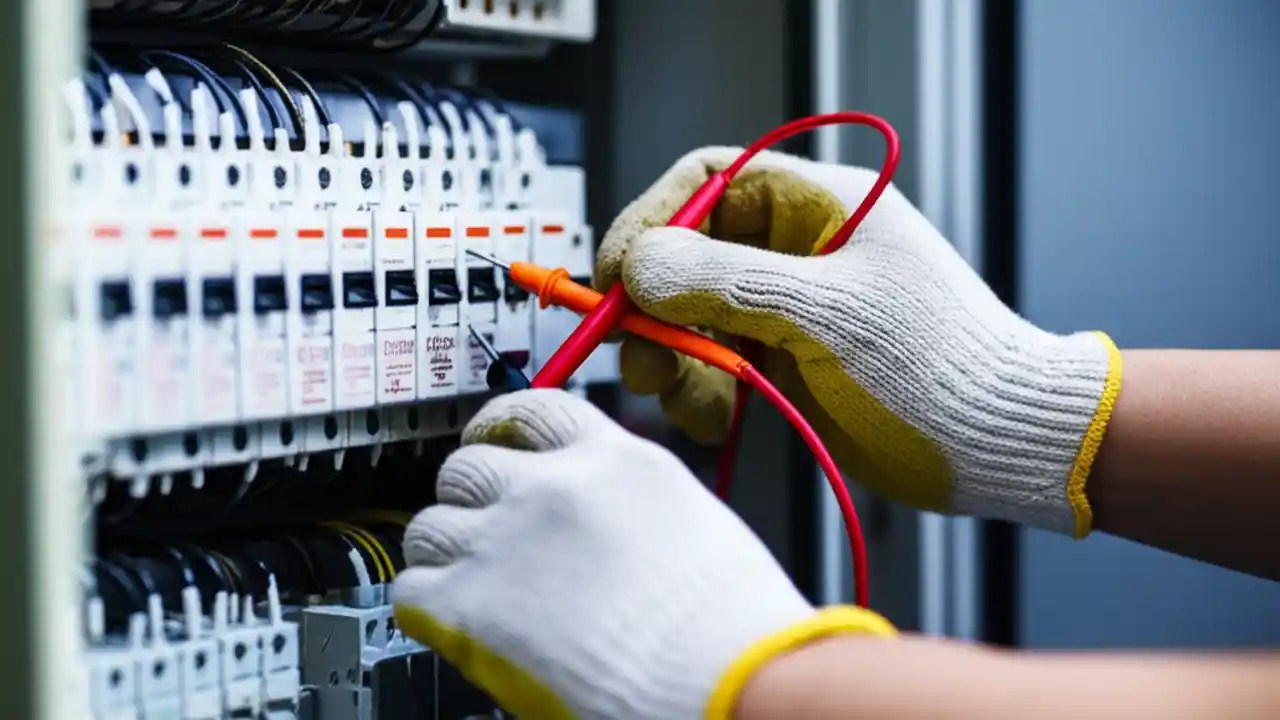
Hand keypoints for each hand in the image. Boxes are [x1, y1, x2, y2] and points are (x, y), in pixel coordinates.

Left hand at [392, 390, 892, 718]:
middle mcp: (551, 488)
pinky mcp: (472, 606)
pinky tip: (455, 619)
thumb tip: (598, 510)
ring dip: (443, 549)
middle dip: (472, 494)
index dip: (503, 426)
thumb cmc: (731, 623)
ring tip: (468, 579)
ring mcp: (505, 543)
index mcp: (614, 459)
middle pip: (468, 463)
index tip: (497, 440)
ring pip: (429, 525)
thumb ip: (628, 498)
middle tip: (484, 525)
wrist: (726, 681)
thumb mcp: (691, 517)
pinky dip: (427, 604)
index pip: (533, 410)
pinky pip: (412, 589)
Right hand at [597, 147, 1122, 536]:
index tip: (617, 273)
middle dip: (654, 307)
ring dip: (672, 358)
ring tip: (677, 395)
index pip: (710, 182)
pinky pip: (717, 367)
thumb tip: (641, 262)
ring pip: (694, 319)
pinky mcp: (786, 365)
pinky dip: (702, 394)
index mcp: (818, 206)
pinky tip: (717, 418)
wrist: (998, 439)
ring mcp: (788, 310)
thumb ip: (728, 283)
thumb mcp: (828, 313)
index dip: (654, 220)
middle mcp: (796, 252)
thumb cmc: (940, 360)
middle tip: (636, 353)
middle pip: (688, 256)